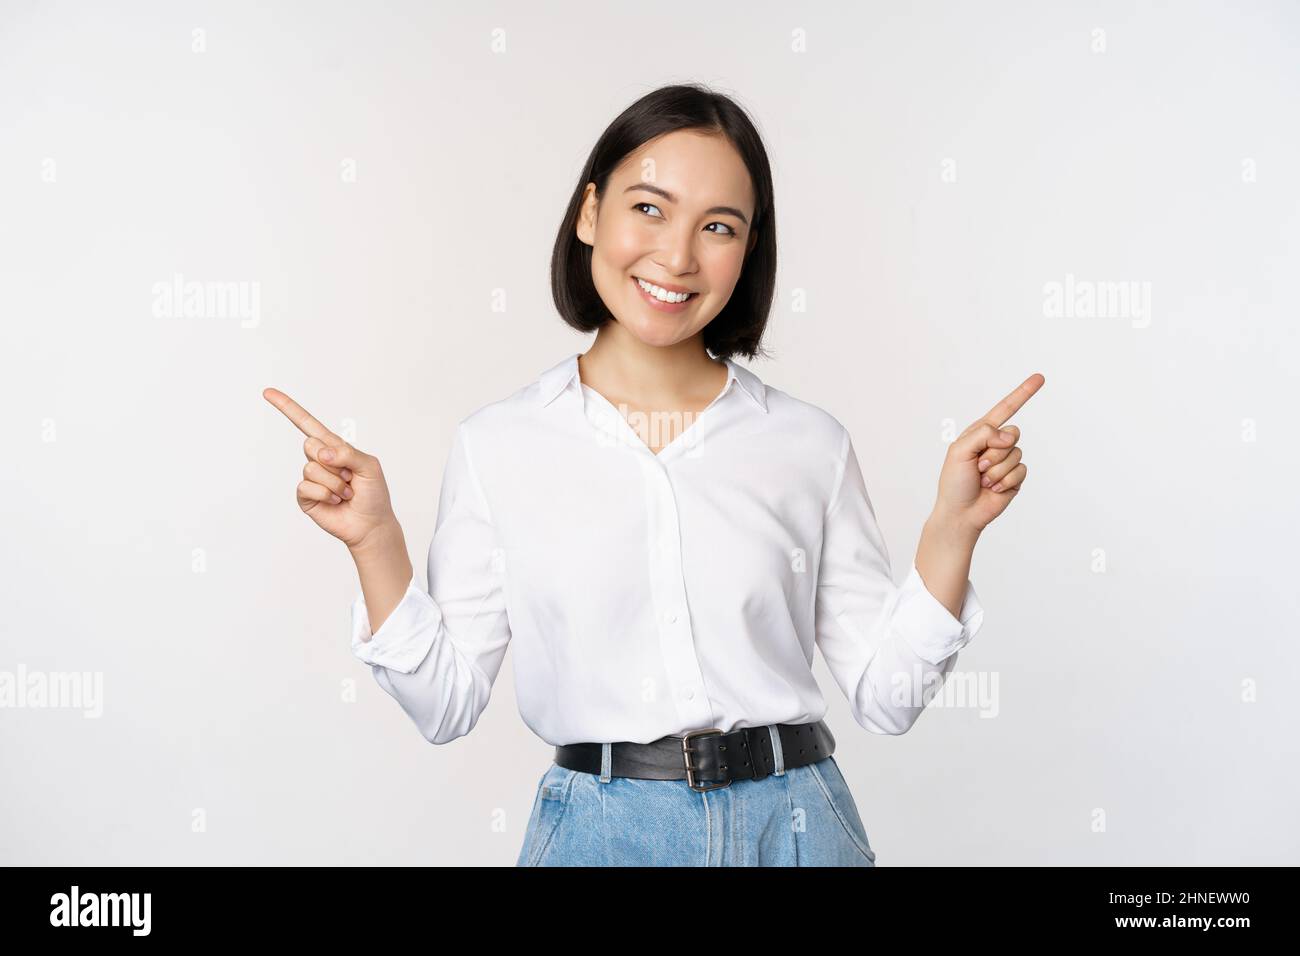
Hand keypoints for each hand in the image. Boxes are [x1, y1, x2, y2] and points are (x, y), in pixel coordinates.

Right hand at [262, 387, 396, 550]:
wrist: (370, 524)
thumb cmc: (374, 494)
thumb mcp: (369, 466)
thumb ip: (348, 453)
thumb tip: (321, 452)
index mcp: (334, 447)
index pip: (307, 424)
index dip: (288, 408)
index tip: (268, 392)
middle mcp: (319, 460)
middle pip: (310, 444)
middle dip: (334, 462)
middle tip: (350, 477)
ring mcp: (311, 478)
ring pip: (311, 468)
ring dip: (334, 483)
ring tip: (346, 492)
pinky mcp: (305, 496)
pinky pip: (306, 486)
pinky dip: (325, 494)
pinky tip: (335, 501)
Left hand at [933, 373, 1043, 534]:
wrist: (961, 513)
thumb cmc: (954, 482)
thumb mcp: (959, 451)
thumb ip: (983, 434)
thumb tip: (1009, 436)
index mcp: (981, 432)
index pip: (1005, 408)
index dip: (1023, 393)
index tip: (1040, 378)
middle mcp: (996, 443)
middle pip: (1013, 433)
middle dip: (994, 452)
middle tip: (978, 466)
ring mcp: (1007, 461)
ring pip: (1016, 454)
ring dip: (997, 470)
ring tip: (983, 480)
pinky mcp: (1015, 477)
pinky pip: (1021, 471)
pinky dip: (1005, 481)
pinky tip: (993, 489)